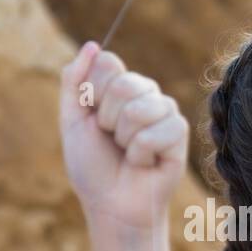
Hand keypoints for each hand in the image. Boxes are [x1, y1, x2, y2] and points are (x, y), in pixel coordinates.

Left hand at [59, 42, 189, 229]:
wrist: (112, 205)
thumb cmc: (92, 167)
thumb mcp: (72, 121)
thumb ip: (74, 81)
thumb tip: (92, 45)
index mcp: (119, 86)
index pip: (108, 62)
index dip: (93, 94)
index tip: (93, 119)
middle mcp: (145, 94)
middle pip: (123, 84)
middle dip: (108, 120)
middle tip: (112, 140)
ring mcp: (164, 111)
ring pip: (139, 108)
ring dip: (125, 139)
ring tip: (129, 153)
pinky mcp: (179, 132)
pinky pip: (155, 131)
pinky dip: (141, 153)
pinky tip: (145, 163)